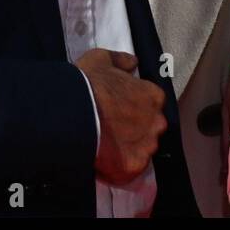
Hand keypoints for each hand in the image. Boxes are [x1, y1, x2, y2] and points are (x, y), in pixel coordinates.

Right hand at [75, 48, 167, 184]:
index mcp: (153, 96)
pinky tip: (104, 161)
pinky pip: (130, 170)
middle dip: (136, 130)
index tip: (119, 112)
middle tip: (113, 131)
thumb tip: (134, 63)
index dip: (134, 109)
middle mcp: (156, 121)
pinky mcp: (134, 166)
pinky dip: (120, 168)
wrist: (73, 112)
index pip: (151, 105)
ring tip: (107, 147)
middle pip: (150, 129)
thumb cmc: (89, 83)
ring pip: (142, 150)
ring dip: (129, 149)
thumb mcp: (102, 59)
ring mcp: (146, 145)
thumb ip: (122, 60)